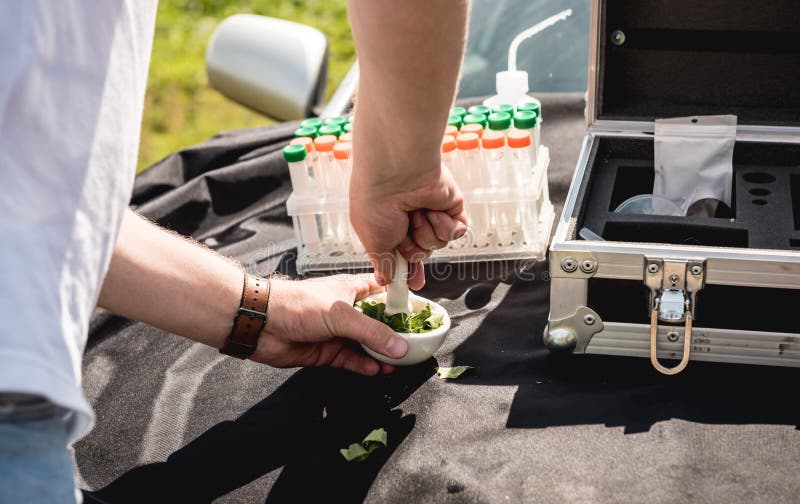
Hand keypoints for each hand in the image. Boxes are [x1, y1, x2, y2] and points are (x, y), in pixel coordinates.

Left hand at [251, 276, 407, 374]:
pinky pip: (352, 360)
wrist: (260, 323)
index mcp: (353, 289)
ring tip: (401, 363)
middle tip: (416, 346)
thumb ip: (372, 332)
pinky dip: (366, 366)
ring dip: (383, 354)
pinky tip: (378, 371)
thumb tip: (400, 347)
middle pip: (379, 323)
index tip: (422, 314)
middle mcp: (348, 310)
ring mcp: (337, 332)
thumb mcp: (341, 314)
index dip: (403, 301)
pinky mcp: (327, 352)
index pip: (385, 292)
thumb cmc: (297, 304)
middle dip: (396, 334)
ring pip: (367, 345)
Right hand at [349, 163, 467, 289]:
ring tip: (414, 213)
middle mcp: (411, 221)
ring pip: (437, 244)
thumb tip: (384, 279)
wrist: (396, 174)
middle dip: (414, 248)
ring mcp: (432, 214)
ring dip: (424, 232)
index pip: (403, 256)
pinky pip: (455, 233)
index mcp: (389, 227)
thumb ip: (383, 263)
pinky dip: (443, 224)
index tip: (414, 284)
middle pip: (421, 253)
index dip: (409, 271)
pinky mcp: (451, 209)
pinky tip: (431, 209)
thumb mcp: (373, 241)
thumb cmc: (376, 203)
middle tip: (403, 232)